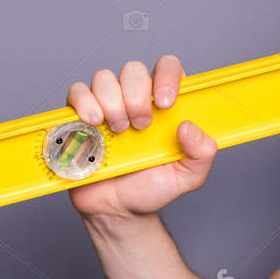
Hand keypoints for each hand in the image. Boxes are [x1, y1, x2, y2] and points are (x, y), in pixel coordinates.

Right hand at [63, 55, 217, 220]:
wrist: (118, 210)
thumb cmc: (151, 188)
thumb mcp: (188, 176)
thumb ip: (202, 154)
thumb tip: (190, 127)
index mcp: (164, 105)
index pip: (168, 67)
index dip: (167, 76)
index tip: (165, 103)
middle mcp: (135, 98)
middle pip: (133, 69)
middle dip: (136, 96)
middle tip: (141, 126)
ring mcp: (106, 105)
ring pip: (104, 78)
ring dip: (112, 103)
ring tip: (119, 131)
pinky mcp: (79, 116)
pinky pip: (77, 92)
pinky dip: (84, 103)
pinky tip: (94, 123)